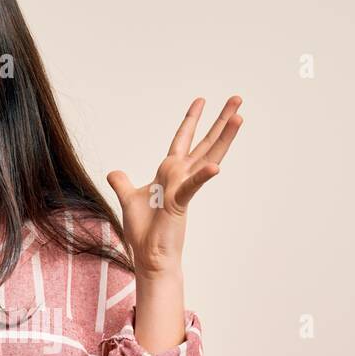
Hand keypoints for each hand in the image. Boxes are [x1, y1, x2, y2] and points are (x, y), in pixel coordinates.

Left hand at [106, 95, 242, 277]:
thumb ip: (123, 183)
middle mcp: (180, 176)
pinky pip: (192, 186)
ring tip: (240, 118)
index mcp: (169, 173)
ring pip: (207, 157)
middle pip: (205, 142)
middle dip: (220, 120)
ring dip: (224, 138)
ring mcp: (182, 188)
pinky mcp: (179, 202)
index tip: (201, 100)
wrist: (149, 256)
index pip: (182, 140)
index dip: (191, 120)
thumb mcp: (128, 199)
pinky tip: (215, 168)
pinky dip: (202, 177)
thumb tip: (114, 172)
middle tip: (237, 98)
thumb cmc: (144, 232)